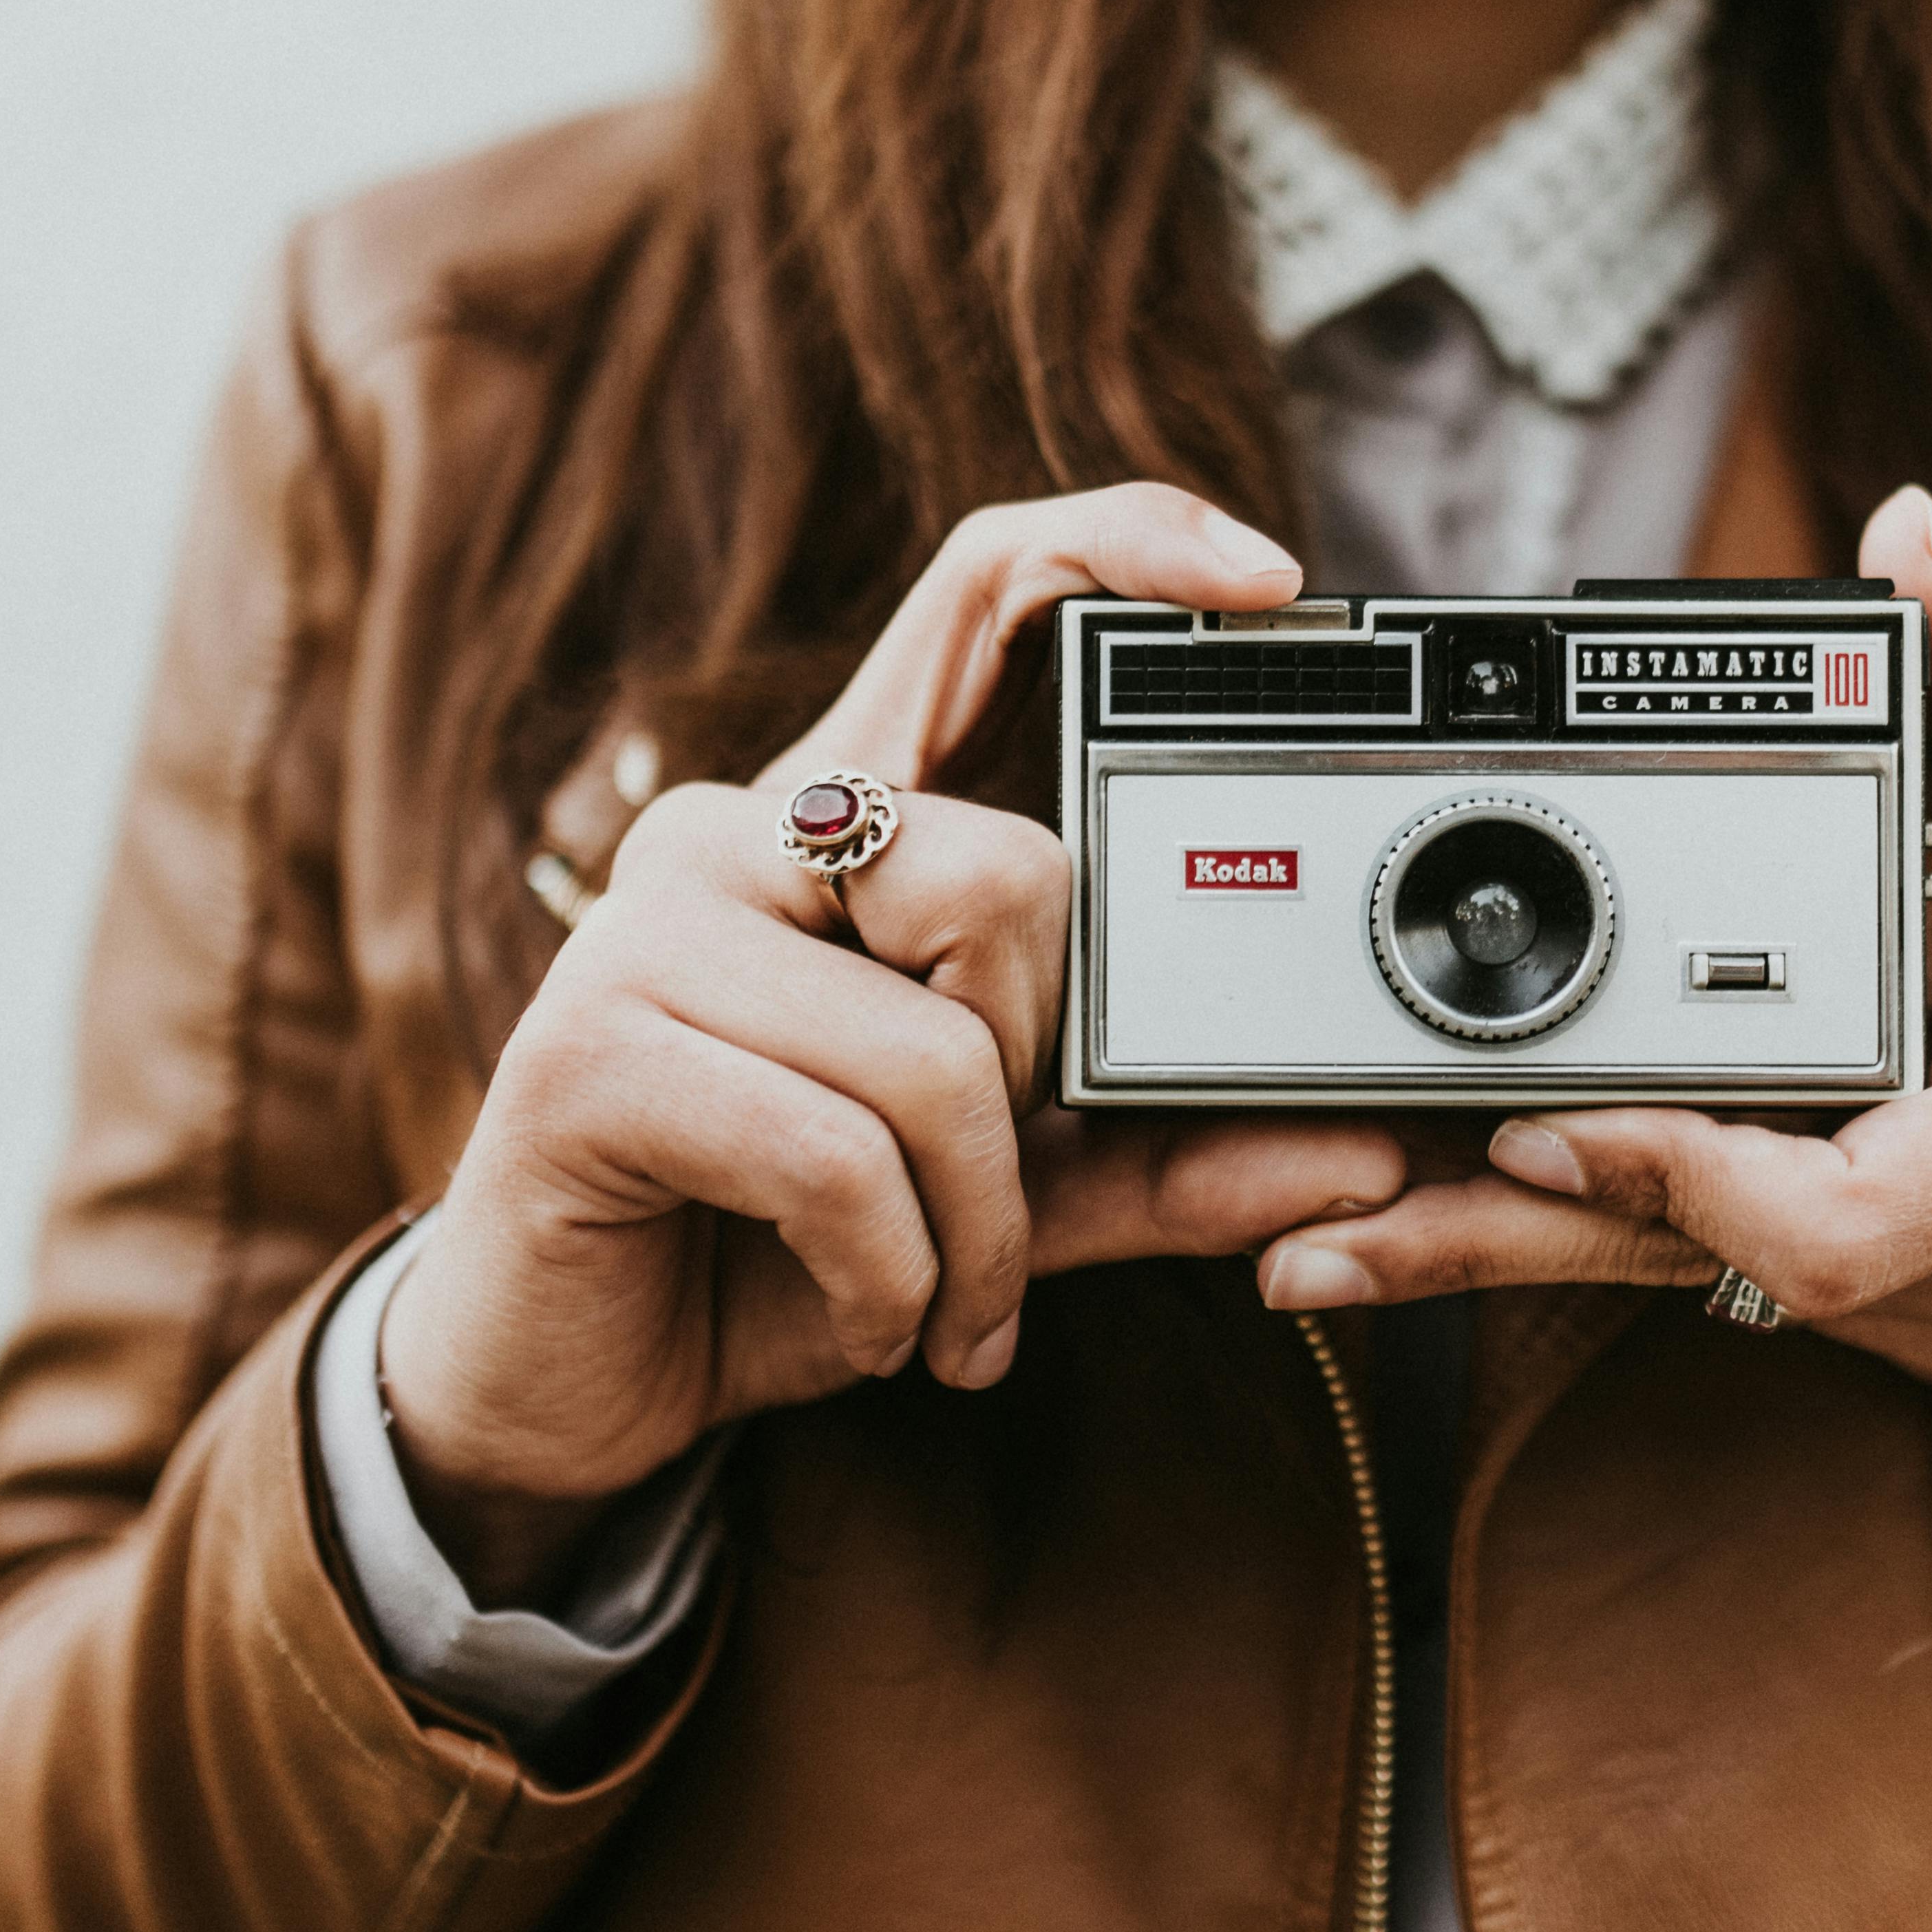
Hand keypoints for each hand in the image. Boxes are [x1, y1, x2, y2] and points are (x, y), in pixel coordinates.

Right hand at [390, 485, 1411, 1597]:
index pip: (980, 592)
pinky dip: (891, 1279)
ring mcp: (643, 927)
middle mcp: (735, 831)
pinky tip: (865, 1319)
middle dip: (1040, 1079)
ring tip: (935, 1305)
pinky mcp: (587, 1053)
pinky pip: (835, 1157)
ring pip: (933, 1049)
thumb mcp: (999, 1207)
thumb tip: (1361, 1159)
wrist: (570, 1388)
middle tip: (987, 1199)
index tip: (1268, 583)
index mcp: (837, 824)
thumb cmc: (775, 1261)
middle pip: (1006, 874)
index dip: (1121, 542)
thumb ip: (1159, 1169)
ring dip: (975, 1232)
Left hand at [1250, 485, 1931, 1398]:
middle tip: (1311, 1222)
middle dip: (1510, 1241)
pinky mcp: (1892, 1321)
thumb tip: (1904, 533)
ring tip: (1302, 1242)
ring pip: (1694, 1292)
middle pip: (1713, 1275)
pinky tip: (1443, 1222)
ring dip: (1512, 1255)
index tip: (1549, 1122)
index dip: (1690, 1180)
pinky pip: (1727, 1291)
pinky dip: (1597, 1243)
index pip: (1853, 1214)